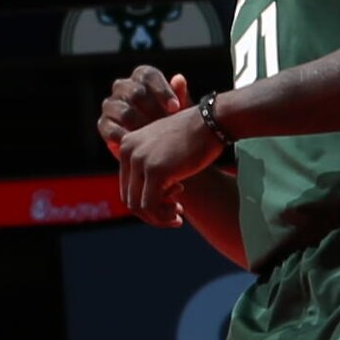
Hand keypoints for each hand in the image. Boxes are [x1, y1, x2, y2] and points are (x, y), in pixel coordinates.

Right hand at [96, 60, 187, 144]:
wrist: (160, 151)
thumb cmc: (173, 125)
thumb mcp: (182, 113)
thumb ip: (181, 96)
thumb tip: (178, 79)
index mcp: (141, 78)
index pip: (147, 75)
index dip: (161, 90)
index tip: (175, 108)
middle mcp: (123, 88)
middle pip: (132, 90)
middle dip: (151, 108)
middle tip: (164, 124)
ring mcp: (111, 105)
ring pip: (121, 109)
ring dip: (138, 124)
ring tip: (152, 138)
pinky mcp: (104, 124)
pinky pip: (109, 127)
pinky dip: (124, 137)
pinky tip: (138, 147)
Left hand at [111, 83, 227, 209]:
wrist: (212, 121)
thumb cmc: (195, 137)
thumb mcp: (164, 149)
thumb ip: (151, 167)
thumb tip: (145, 200)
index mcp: (127, 145)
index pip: (127, 186)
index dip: (146, 201)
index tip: (170, 202)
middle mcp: (128, 151)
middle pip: (129, 197)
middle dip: (151, 213)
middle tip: (175, 213)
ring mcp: (140, 160)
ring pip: (137, 206)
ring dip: (157, 217)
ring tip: (177, 215)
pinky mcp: (155, 171)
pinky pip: (150, 206)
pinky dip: (163, 216)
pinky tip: (180, 212)